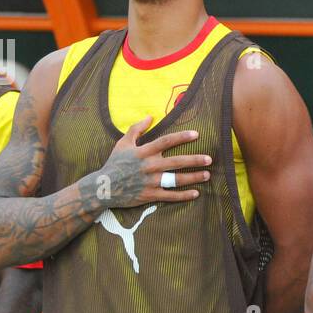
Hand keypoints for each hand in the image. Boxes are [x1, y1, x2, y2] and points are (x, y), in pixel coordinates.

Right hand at [94, 117, 212, 208]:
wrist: (103, 187)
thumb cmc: (115, 163)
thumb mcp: (123, 143)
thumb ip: (136, 129)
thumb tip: (150, 116)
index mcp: (144, 152)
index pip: (166, 141)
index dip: (182, 137)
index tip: (197, 134)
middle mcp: (149, 166)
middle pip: (176, 161)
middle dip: (194, 160)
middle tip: (209, 159)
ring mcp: (151, 182)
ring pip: (176, 179)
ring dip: (193, 177)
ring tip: (207, 175)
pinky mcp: (150, 195)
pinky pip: (170, 196)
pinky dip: (183, 196)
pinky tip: (196, 193)